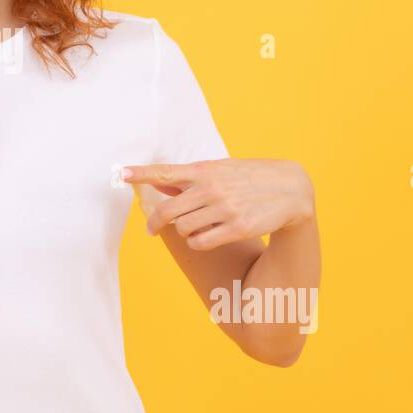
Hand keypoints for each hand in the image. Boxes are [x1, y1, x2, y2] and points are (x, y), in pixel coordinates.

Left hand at [121, 158, 313, 250]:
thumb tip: (157, 182)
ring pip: (182, 229)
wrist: (291, 189)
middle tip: (150, 228)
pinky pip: (200, 242)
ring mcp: (224, 208)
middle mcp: (211, 188)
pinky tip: (206, 236)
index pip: (164, 171)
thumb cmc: (250, 179)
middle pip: (166, 211)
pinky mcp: (237, 228)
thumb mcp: (220, 170)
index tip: (121, 173)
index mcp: (204, 171)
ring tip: (194, 226)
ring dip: (183, 231)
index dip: (140, 173)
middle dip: (154, 222)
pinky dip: (197, 242)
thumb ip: (189, 178)